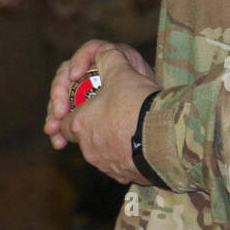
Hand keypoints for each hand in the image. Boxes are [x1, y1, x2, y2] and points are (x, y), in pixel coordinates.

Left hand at [43, 41, 158, 183]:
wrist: (167, 137)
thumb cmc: (138, 104)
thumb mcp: (121, 71)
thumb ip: (107, 58)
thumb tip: (103, 53)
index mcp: (80, 125)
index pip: (63, 122)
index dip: (67, 113)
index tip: (73, 109)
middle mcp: (89, 150)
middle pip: (82, 137)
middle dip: (89, 126)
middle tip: (103, 117)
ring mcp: (107, 165)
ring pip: (101, 150)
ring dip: (108, 138)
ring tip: (124, 125)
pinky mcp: (126, 175)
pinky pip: (121, 162)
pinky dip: (125, 151)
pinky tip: (138, 140)